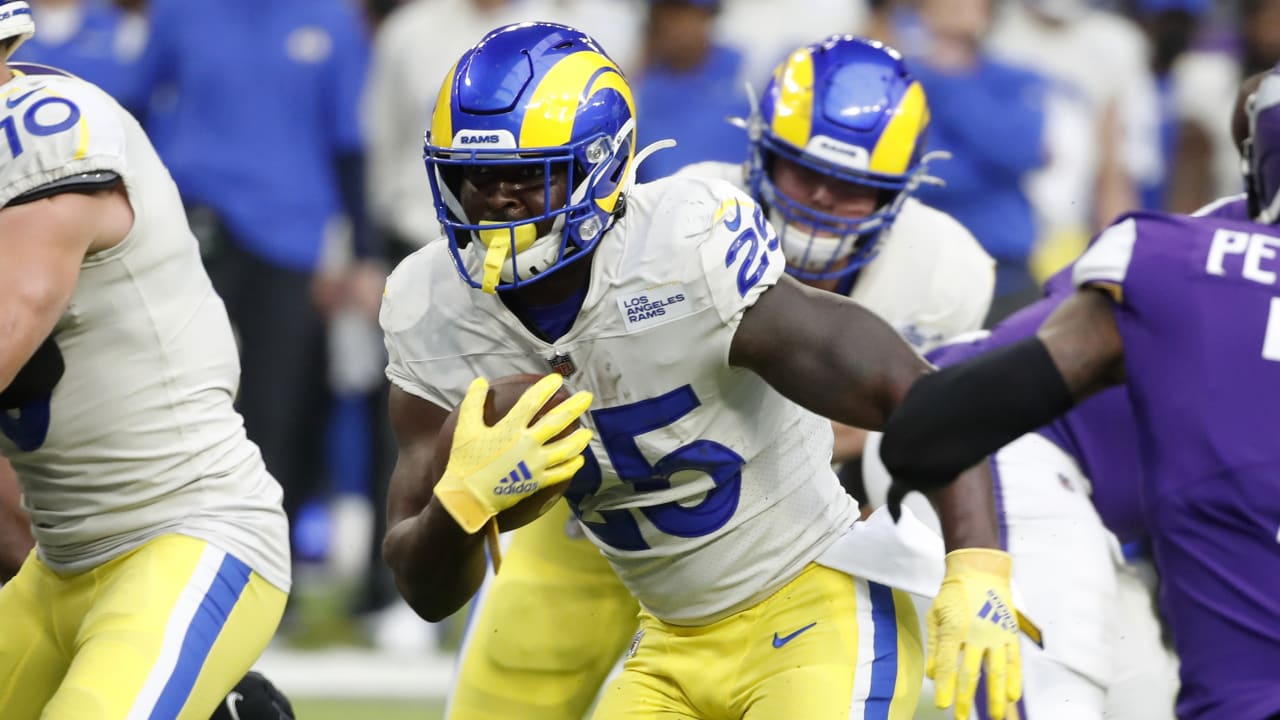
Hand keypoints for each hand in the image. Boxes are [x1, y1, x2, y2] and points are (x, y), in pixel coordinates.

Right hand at [434, 375, 592, 533]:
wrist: (468, 498)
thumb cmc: (465, 462)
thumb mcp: (465, 429)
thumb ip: (473, 403)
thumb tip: (480, 380)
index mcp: (510, 429)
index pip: (532, 402)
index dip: (545, 388)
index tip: (557, 379)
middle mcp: (527, 444)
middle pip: (556, 422)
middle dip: (574, 407)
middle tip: (588, 397)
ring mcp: (535, 464)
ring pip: (564, 449)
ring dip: (578, 439)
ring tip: (588, 432)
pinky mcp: (537, 482)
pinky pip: (560, 473)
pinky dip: (572, 466)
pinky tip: (579, 460)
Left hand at [926, 548, 1022, 719]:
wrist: (980, 570)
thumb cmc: (953, 594)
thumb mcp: (935, 614)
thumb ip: (934, 646)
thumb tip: (932, 675)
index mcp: (954, 628)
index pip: (947, 664)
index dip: (946, 687)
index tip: (944, 705)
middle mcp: (976, 634)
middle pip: (970, 673)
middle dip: (966, 698)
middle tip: (962, 718)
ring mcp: (996, 634)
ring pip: (996, 671)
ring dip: (996, 696)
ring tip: (995, 716)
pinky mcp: (1010, 633)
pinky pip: (1014, 660)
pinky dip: (1015, 679)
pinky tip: (1014, 696)